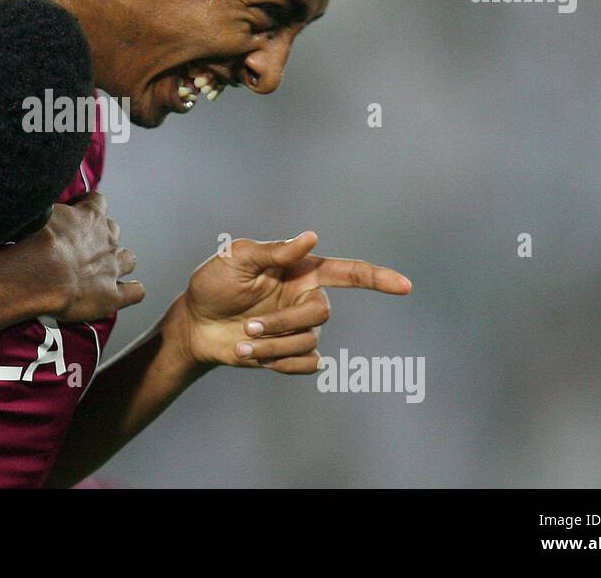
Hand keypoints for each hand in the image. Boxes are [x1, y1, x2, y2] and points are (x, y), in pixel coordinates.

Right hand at [13, 192, 144, 320]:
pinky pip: (135, 292)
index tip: (77, 212)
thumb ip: (49, 211)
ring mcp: (112, 267)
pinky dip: (132, 292)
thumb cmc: (35, 241)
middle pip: (113, 231)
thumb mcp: (39, 212)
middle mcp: (106, 239)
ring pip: (128, 259)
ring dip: (119, 263)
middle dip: (101, 238)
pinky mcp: (112, 295)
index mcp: (90, 215)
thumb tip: (44, 211)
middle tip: (82, 247)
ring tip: (103, 270)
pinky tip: (125, 292)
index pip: (97, 202)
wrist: (40, 271)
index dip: (89, 207)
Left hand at [172, 231, 410, 372]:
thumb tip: (312, 237)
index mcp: (300, 271)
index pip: (348, 273)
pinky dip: (279, 363)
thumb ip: (275, 251)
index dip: (378, 279)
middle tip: (248, 328)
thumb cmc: (213, 283)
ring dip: (273, 345)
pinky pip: (306, 364)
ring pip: (310, 341)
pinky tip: (254, 355)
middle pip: (321, 313)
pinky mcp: (291, 353)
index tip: (405, 287)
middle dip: (284, 324)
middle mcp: (305, 298)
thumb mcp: (237, 259)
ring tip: (242, 342)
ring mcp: (299, 327)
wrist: (195, 325)